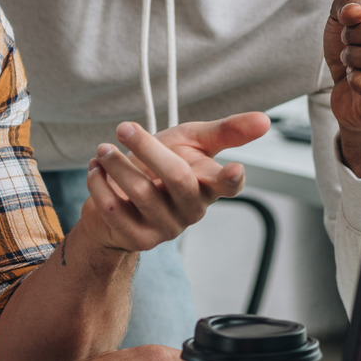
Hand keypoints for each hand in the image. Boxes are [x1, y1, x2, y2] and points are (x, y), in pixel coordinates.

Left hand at [80, 112, 270, 251]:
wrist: (122, 196)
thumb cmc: (161, 163)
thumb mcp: (192, 140)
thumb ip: (225, 131)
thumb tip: (265, 120)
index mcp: (209, 186)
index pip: (227, 185)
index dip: (231, 179)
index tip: (236, 168)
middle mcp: (192, 211)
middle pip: (177, 178)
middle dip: (148, 148)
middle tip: (123, 128)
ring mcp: (166, 228)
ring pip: (142, 192)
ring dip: (117, 164)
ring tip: (103, 149)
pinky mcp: (139, 240)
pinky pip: (115, 209)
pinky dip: (99, 184)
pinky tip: (95, 170)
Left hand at [323, 0, 360, 175]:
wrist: (346, 91)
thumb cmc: (356, 48)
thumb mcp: (345, 16)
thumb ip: (347, 2)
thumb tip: (355, 13)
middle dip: (355, 33)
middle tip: (349, 40)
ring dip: (353, 56)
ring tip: (351, 59)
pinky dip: (355, 79)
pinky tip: (355, 78)